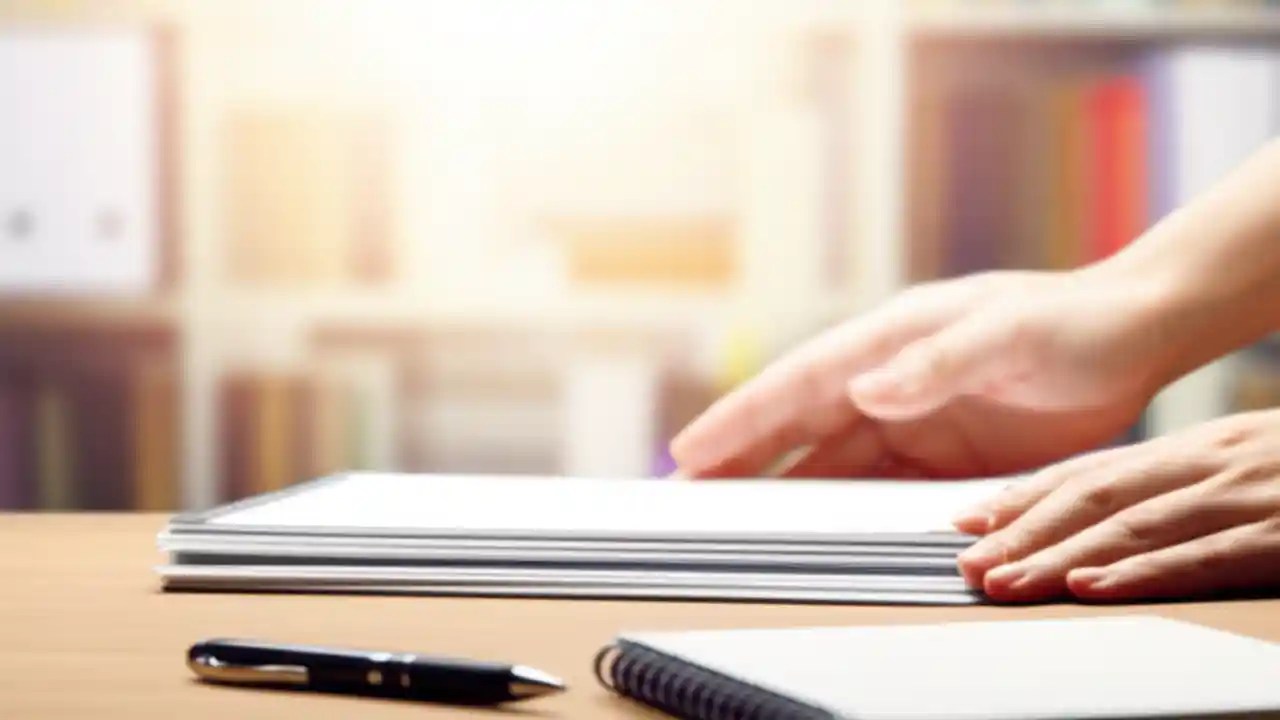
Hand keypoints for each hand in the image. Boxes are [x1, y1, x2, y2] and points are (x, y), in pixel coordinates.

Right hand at [671, 268, 1177, 478]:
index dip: (743, 417)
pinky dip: (837, 508)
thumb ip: (936, 362)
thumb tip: (865, 391)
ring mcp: (910, 418)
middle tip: (680, 492)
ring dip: (778, 488)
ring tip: (725, 519)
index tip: (691, 449)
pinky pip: (875, 486)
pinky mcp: (939, 454)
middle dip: (738, 457)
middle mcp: (888, 380)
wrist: (1129, 337)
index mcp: (890, 340)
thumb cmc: (1070, 323)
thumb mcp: (1008, 334)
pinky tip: (808, 531)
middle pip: (797, 426)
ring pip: (828, 461)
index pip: (800, 382)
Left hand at [954, 410, 1279, 601]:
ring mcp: (1242, 496)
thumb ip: (1189, 484)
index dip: (1027, 496)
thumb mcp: (1253, 461)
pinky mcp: (1279, 534)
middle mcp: (1210, 462)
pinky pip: (1200, 556)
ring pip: (1130, 525)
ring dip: (1058, 555)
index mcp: (1199, 447)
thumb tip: (1123, 513)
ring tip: (1005, 580)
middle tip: (969, 560)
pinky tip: (1087, 586)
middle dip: (1023, 531)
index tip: (973, 520)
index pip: (1093, 471)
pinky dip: (1138, 572)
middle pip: (1095, 496)